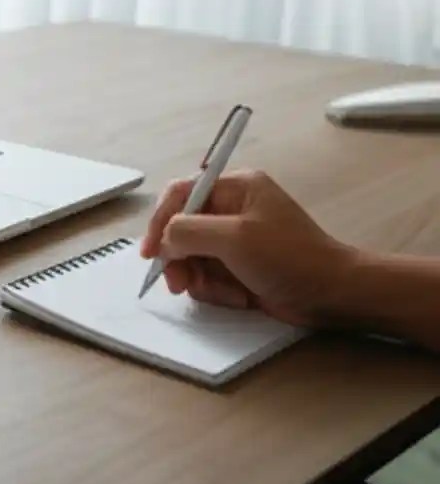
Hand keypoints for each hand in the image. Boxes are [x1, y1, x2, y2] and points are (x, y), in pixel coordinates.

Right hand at [139, 170, 356, 325]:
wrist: (333, 295)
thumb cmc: (289, 257)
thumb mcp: (234, 238)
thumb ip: (188, 231)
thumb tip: (162, 241)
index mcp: (236, 187)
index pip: (181, 194)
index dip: (160, 221)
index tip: (150, 253)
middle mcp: (233, 209)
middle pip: (181, 229)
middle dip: (180, 258)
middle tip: (178, 282)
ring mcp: (236, 240)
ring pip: (191, 256)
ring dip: (200, 278)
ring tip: (223, 292)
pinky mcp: (240, 266)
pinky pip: (208, 275)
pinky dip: (217, 289)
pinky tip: (239, 296)